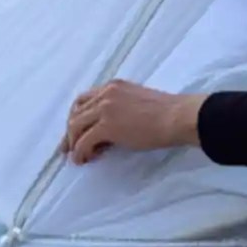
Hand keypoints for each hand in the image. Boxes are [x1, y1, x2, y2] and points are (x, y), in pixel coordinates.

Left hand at [61, 81, 205, 165]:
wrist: (178, 117)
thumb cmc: (167, 113)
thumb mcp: (138, 102)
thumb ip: (121, 109)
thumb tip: (110, 132)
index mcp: (113, 86)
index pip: (85, 100)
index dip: (76, 117)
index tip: (75, 132)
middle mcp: (105, 93)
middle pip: (76, 112)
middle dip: (70, 132)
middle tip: (68, 148)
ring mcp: (105, 108)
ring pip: (75, 126)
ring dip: (73, 143)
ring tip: (78, 157)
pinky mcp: (107, 125)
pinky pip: (84, 141)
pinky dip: (79, 152)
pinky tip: (83, 160)